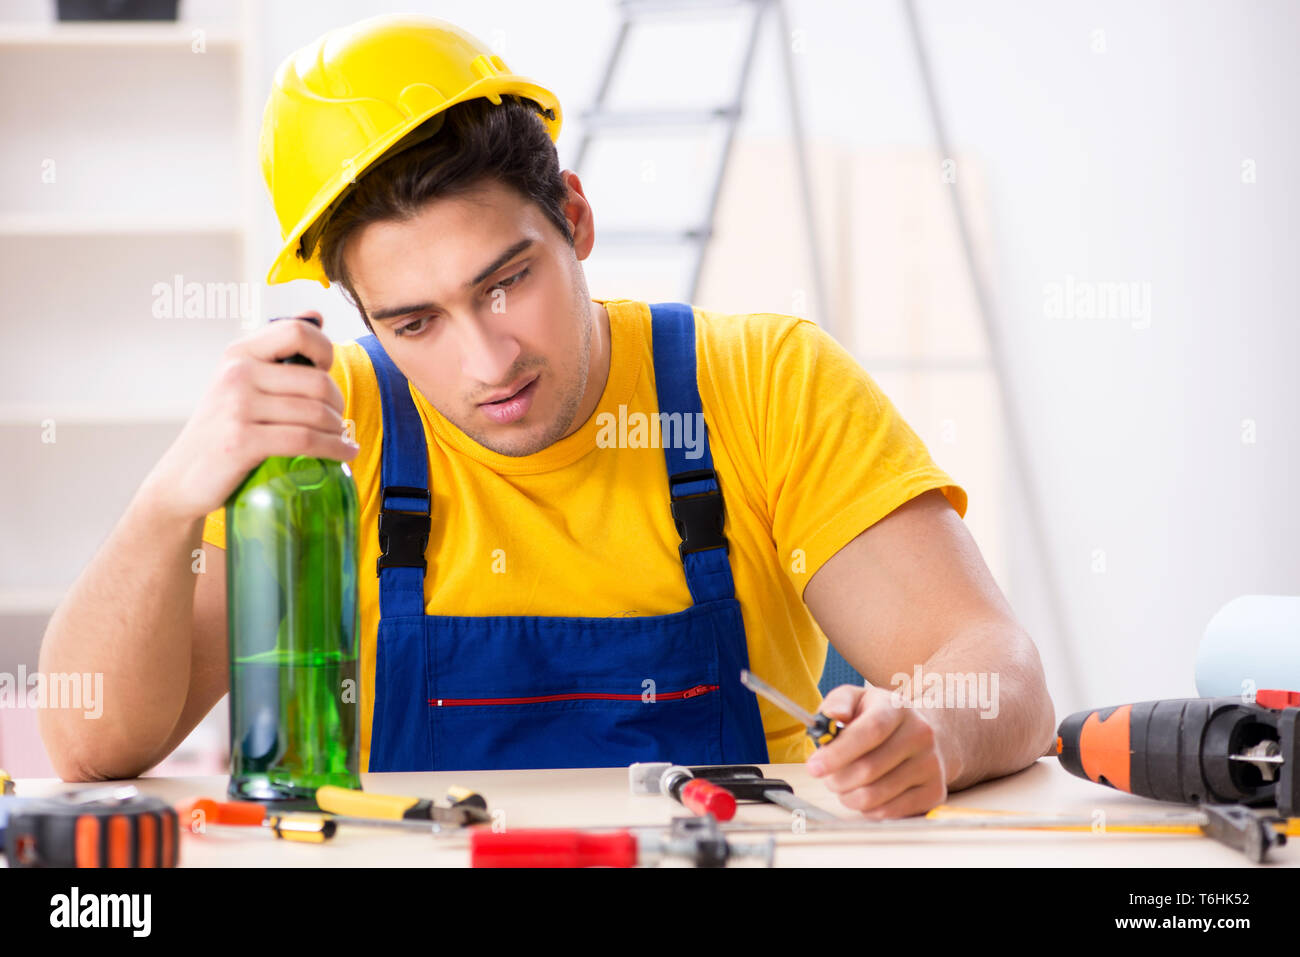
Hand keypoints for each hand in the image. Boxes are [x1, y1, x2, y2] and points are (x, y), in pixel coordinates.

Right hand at [144, 311, 358, 523]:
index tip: (326, 373)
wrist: (182, 478)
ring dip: (339, 430)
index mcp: (239, 354)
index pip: (298, 331)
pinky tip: (345, 454)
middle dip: (338, 404)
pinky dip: (334, 449)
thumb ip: (275, 352)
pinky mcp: (242, 441)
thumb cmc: (222, 429)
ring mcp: (237, 408)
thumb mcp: (240, 382)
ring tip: (340, 439)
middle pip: (317, 382)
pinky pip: (306, 441)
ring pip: (316, 413)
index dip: (324, 350)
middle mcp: (237, 375)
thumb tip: (316, 315)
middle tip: (337, 420)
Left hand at [805, 683, 949, 817]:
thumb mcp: (857, 699)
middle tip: (827, 776)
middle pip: (869, 769)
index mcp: (898, 708)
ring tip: (844, 785)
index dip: (839, 752)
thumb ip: (838, 703)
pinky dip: (867, 809)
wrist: (922, 734)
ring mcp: (931, 765)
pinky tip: (864, 794)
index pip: (871, 731)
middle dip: (837, 779)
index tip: (814, 767)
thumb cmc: (878, 717)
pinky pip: (889, 812)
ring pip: (876, 795)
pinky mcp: (935, 793)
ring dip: (848, 796)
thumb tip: (831, 717)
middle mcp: (920, 735)